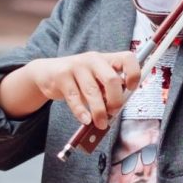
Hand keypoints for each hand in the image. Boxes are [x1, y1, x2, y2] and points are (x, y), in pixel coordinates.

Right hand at [25, 51, 139, 128]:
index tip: (131, 89)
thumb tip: (119, 107)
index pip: (128, 58)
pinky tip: (85, 120)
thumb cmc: (80, 79)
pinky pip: (74, 97)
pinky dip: (81, 111)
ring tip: (100, 123)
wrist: (48, 73)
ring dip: (99, 111)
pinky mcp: (62, 76)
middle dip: (115, 100)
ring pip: (92, 91)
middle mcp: (94, 59)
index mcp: (107, 58)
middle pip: (111, 79)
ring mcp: (77, 66)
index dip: (134, 73)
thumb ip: (109, 89)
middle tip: (113, 112)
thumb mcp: (97, 79)